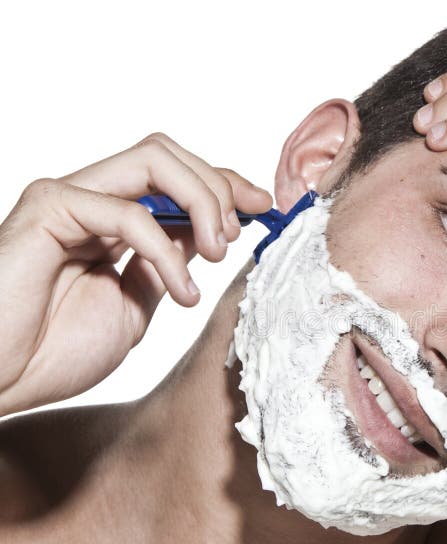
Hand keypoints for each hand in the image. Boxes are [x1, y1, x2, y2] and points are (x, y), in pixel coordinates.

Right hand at [0, 132, 272, 414]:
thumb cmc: (55, 351)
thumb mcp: (137, 303)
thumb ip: (168, 262)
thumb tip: (211, 235)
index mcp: (112, 218)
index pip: (177, 176)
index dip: (226, 184)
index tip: (264, 207)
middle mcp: (91, 198)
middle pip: (169, 154)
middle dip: (219, 187)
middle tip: (237, 235)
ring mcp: (68, 198)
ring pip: (153, 160)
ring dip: (202, 202)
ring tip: (218, 253)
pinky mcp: (48, 210)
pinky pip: (127, 213)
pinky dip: (166, 250)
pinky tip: (180, 290)